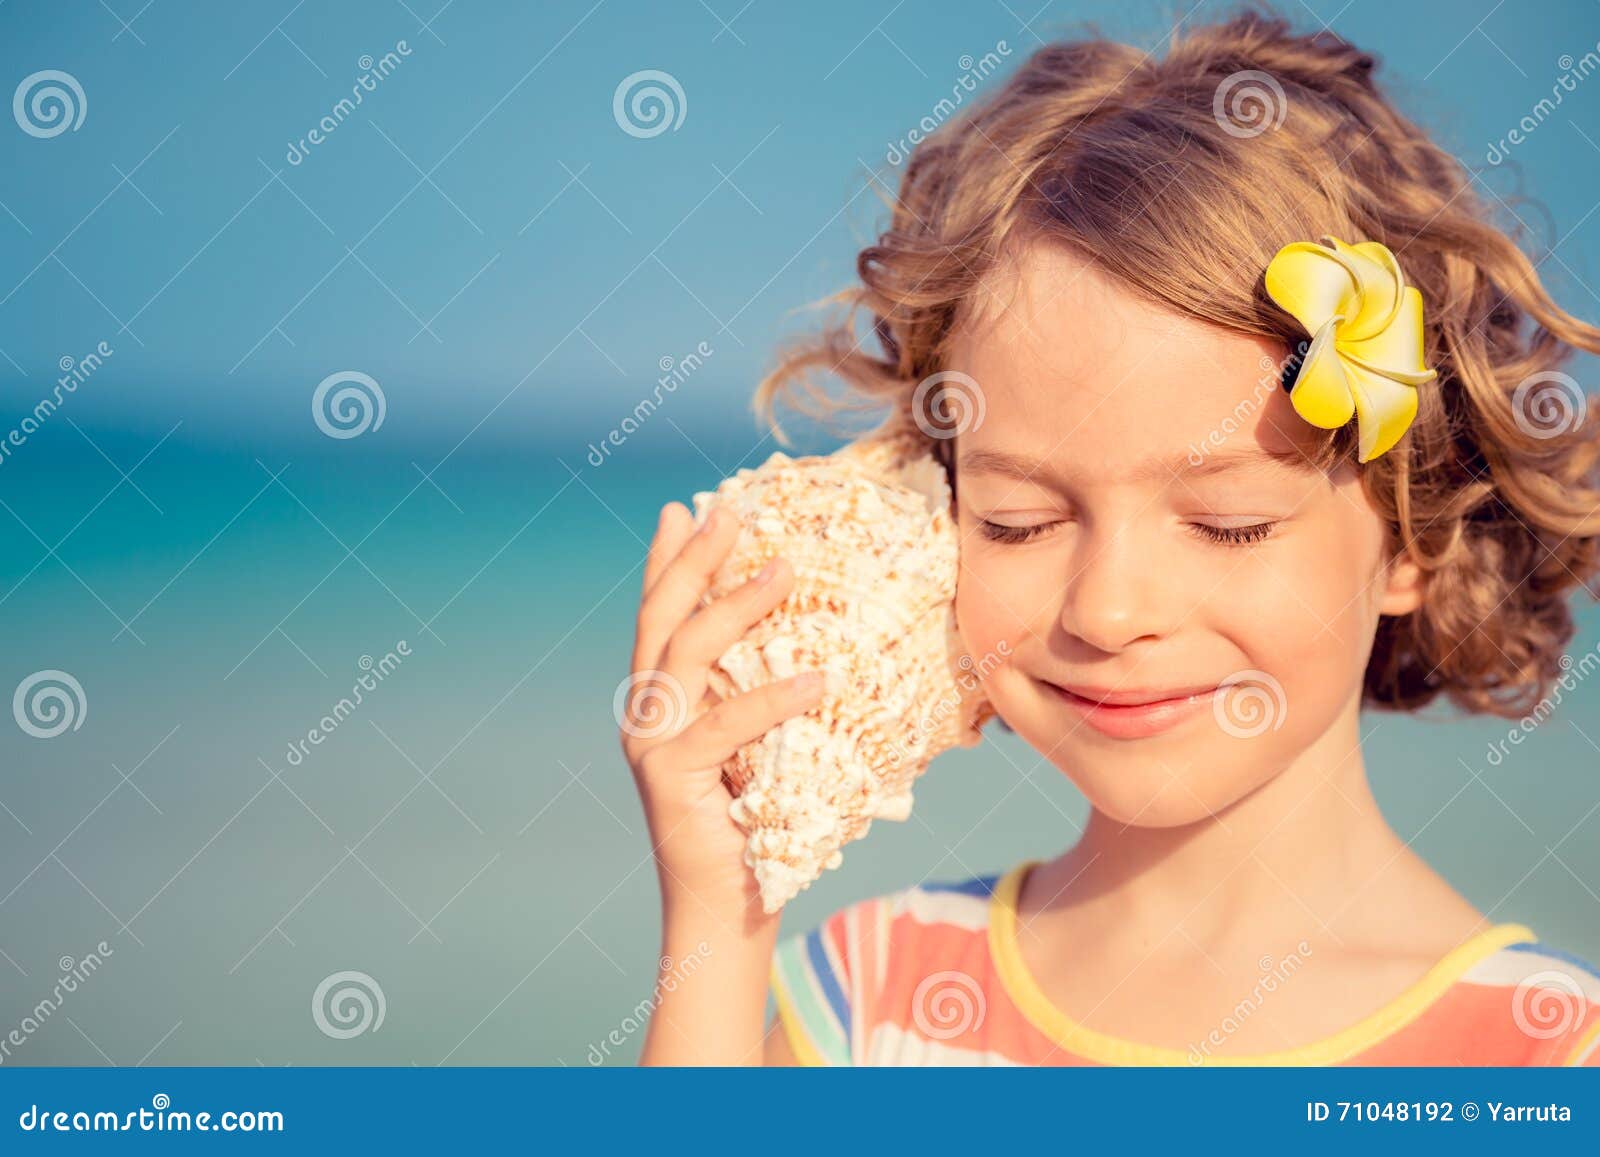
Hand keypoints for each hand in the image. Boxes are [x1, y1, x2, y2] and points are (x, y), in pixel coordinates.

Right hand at [621, 501, 823, 931]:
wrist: (727, 911)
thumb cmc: (756, 827)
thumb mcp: (760, 749)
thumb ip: (762, 701)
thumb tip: (822, 646)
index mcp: (660, 702)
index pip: (659, 617)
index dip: (667, 561)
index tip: (687, 508)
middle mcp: (645, 715)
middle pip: (662, 620)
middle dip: (692, 558)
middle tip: (728, 509)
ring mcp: (650, 747)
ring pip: (684, 657)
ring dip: (732, 607)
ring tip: (781, 569)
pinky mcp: (670, 781)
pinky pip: (722, 727)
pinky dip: (769, 700)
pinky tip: (814, 679)